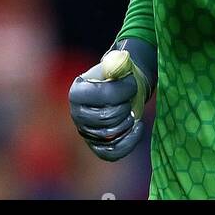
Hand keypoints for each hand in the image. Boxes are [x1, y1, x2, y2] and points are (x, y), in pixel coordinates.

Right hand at [69, 38, 155, 160]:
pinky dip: (129, 141)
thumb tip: (118, 63)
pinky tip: (138, 127)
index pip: (102, 94)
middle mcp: (77, 114)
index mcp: (78, 91)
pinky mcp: (97, 147)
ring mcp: (86, 132)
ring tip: (131, 111)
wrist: (125, 92)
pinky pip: (112, 152)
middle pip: (107, 117)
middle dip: (125, 107)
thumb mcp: (121, 64)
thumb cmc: (121, 77)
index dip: (123, 90)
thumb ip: (119, 62)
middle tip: (130, 100)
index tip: (132, 84)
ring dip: (128, 122)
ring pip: (110, 135)